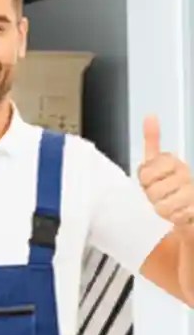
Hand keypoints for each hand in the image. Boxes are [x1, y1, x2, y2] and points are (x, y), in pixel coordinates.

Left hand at [139, 115, 193, 235]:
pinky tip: (181, 212)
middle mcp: (184, 174)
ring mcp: (191, 192)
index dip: (145, 180)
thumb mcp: (156, 163)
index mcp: (174, 162)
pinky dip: (176, 218)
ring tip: (170, 204)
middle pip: (152, 191)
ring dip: (163, 208)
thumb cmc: (170, 184)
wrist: (191, 208)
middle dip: (153, 196)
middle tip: (161, 195)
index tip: (151, 180)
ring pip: (162, 206)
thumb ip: (152, 141)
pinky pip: (176, 217)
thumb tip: (150, 116)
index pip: (145, 173)